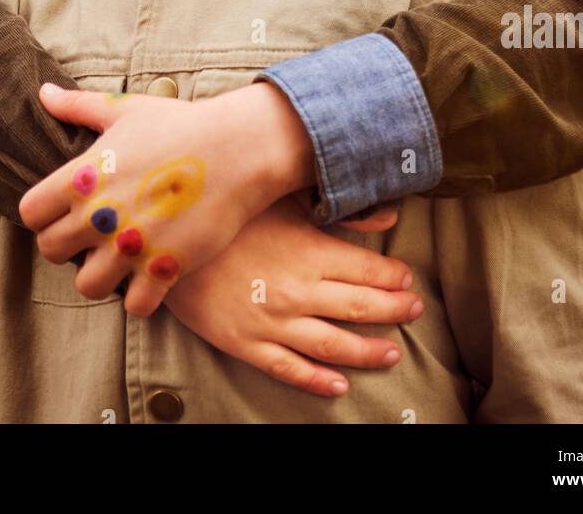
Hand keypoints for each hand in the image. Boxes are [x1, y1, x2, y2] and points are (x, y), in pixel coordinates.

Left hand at [19, 81, 312, 315]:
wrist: (239, 148)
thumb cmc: (181, 125)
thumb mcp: (126, 110)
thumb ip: (79, 106)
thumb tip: (43, 92)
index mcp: (83, 176)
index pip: (30, 213)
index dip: (45, 214)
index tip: (67, 209)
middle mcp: (100, 215)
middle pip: (50, 252)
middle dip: (70, 246)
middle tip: (97, 234)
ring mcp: (131, 246)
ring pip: (87, 286)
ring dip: (103, 275)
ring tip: (123, 257)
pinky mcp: (165, 268)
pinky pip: (136, 306)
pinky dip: (144, 296)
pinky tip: (155, 274)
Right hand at [163, 195, 422, 396]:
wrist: (167, 243)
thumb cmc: (227, 212)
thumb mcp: (281, 197)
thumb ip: (334, 205)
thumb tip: (385, 215)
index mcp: (309, 251)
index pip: (368, 270)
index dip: (394, 278)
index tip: (408, 279)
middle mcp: (298, 291)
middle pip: (360, 307)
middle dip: (394, 311)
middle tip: (415, 311)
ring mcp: (273, 322)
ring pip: (334, 345)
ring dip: (369, 351)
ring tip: (392, 352)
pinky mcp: (246, 344)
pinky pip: (290, 369)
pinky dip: (318, 382)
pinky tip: (340, 386)